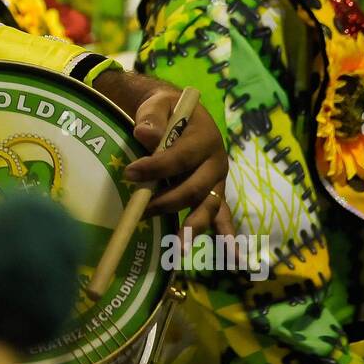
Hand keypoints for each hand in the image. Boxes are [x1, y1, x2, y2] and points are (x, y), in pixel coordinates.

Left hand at [93, 72, 229, 234]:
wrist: (180, 113)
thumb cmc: (166, 111)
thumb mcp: (157, 105)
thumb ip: (152, 118)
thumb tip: (145, 134)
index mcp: (204, 137)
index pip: (180, 157)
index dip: (156, 167)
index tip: (130, 174)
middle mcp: (216, 161)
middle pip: (195, 187)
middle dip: (168, 200)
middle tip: (143, 209)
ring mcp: (217, 180)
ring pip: (209, 205)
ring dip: (195, 225)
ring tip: (181, 246)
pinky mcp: (215, 193)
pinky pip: (222, 215)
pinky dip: (226, 235)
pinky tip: (233, 257)